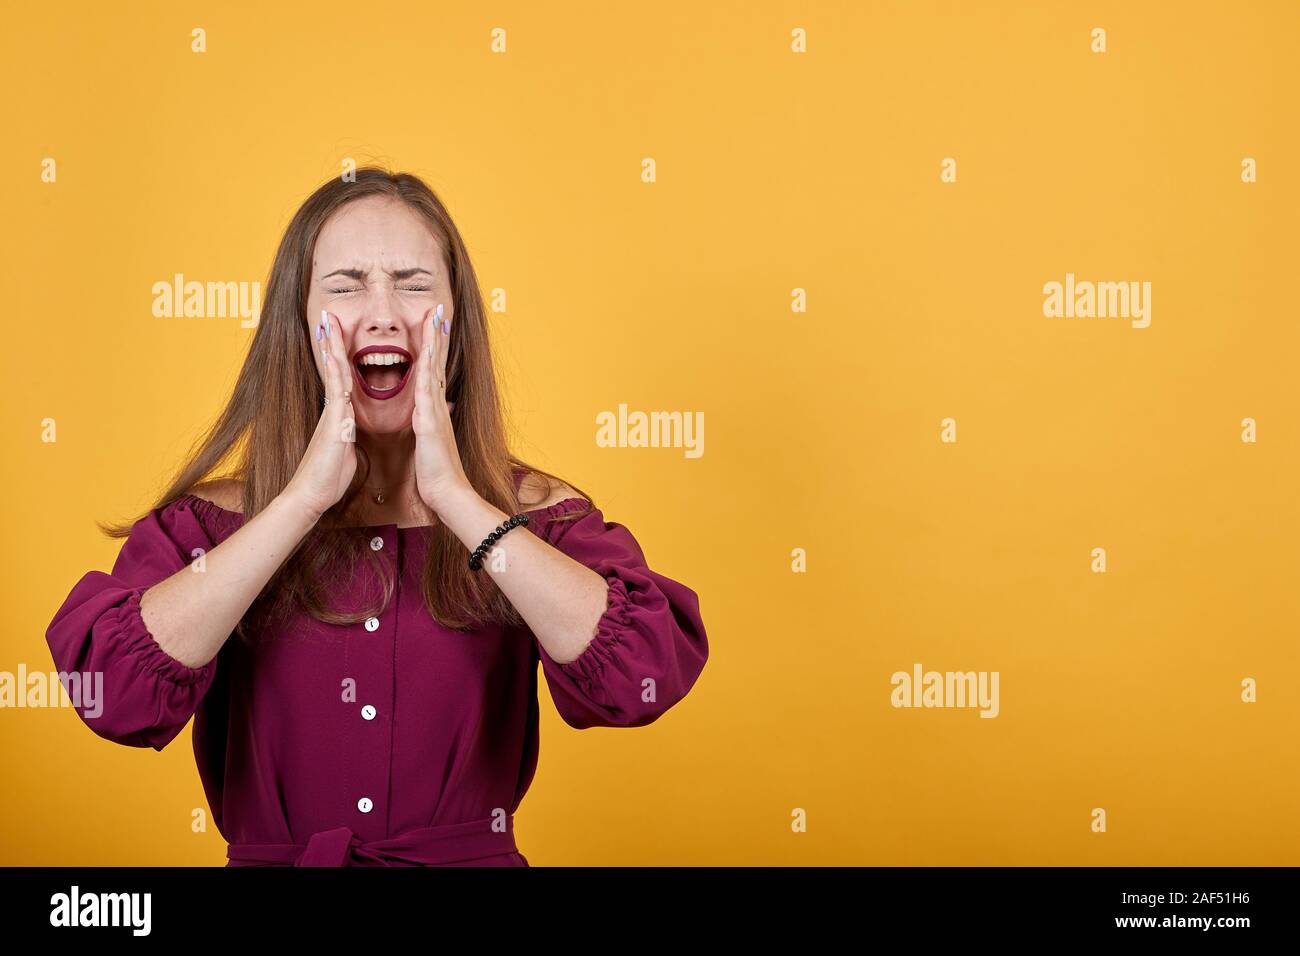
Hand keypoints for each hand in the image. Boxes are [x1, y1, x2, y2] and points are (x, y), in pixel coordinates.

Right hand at [283, 310, 357, 520]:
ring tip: (329, 322)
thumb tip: (347, 431)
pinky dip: (337, 371)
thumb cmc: (327, 477)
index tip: (339, 335)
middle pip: (334, 368)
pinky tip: (335, 355)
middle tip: (329, 316)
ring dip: (331, 347)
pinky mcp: (333, 423)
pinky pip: (336, 391)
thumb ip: (346, 436)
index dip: (340, 356)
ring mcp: (332, 414)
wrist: (311, 495)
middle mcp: (334, 409)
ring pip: (333, 373)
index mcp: (339, 415)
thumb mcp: (344, 451)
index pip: (342, 378)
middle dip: (332, 342)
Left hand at [413, 304, 469, 513]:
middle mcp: (437, 405)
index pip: (433, 372)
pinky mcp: (430, 420)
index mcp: (434, 410)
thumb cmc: (437, 473)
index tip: (434, 326)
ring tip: (435, 317)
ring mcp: (435, 410)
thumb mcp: (433, 442)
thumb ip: (436, 424)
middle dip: (437, 335)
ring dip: (435, 342)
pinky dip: (428, 368)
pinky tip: (427, 351)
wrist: (447, 492)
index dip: (434, 348)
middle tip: (437, 309)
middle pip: (437, 362)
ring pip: (434, 368)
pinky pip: (426, 388)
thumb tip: (443, 411)